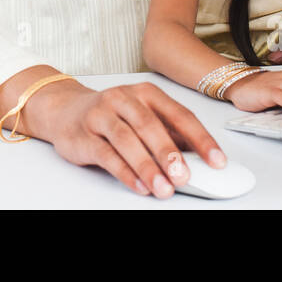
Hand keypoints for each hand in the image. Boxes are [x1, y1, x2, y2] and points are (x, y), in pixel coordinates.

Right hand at [24, 80, 227, 198]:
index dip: (200, 139)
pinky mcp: (83, 134)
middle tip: (185, 176)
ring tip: (164, 188)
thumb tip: (200, 158)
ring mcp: (101, 115)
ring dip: (147, 166)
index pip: (179, 114)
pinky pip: (106, 154)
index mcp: (146, 93)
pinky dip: (125, 172)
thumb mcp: (142, 116)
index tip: (216, 161)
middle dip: (169, 153)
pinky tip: (139, 186)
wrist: (64, 109)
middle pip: (150, 125)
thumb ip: (168, 132)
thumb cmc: (111, 114)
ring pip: (127, 140)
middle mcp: (123, 99)